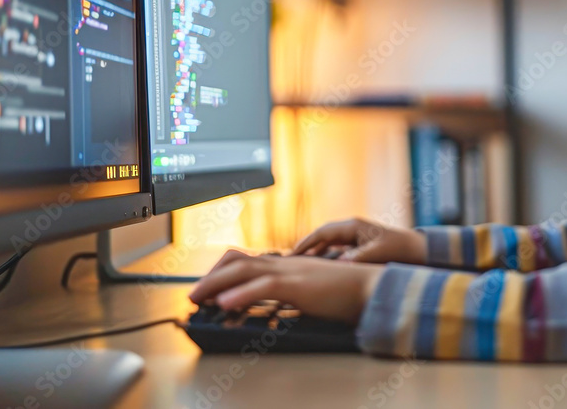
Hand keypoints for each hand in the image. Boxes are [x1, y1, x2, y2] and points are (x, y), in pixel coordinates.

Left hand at [188, 250, 384, 323]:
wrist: (372, 287)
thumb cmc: (348, 293)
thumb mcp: (313, 291)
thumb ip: (294, 294)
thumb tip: (278, 307)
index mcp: (288, 264)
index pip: (247, 259)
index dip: (223, 271)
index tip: (209, 286)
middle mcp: (285, 263)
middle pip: (237, 261)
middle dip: (211, 277)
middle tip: (194, 294)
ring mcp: (290, 272)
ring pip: (243, 270)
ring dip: (215, 284)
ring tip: (197, 298)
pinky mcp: (297, 285)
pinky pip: (262, 287)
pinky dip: (240, 295)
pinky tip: (225, 304)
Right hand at [290, 217, 426, 264]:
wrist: (417, 250)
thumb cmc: (399, 249)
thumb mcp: (377, 253)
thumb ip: (358, 258)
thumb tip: (339, 264)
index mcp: (353, 226)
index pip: (322, 232)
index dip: (305, 243)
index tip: (291, 254)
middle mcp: (352, 229)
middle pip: (322, 237)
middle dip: (305, 248)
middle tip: (288, 262)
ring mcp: (355, 237)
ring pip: (328, 244)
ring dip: (314, 254)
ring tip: (299, 266)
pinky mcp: (359, 246)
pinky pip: (336, 250)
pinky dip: (326, 258)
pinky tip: (319, 268)